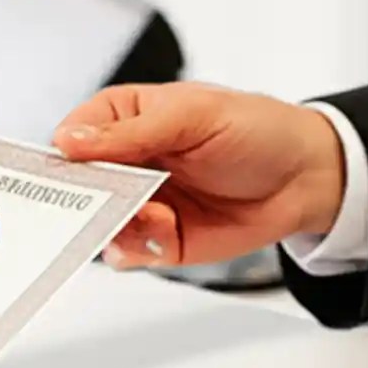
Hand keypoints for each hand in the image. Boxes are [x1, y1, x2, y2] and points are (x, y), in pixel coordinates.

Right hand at [52, 82, 344, 267]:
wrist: (306, 178)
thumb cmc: (256, 130)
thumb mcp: (194, 116)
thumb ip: (130, 132)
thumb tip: (70, 140)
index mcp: (123, 119)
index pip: (71, 137)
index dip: (61, 155)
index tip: (63, 170)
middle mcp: (124, 163)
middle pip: (76, 188)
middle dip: (83, 200)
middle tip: (103, 203)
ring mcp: (139, 203)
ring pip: (97, 225)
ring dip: (118, 225)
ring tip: (154, 213)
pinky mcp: (158, 239)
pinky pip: (126, 252)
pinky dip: (140, 247)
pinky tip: (167, 230)